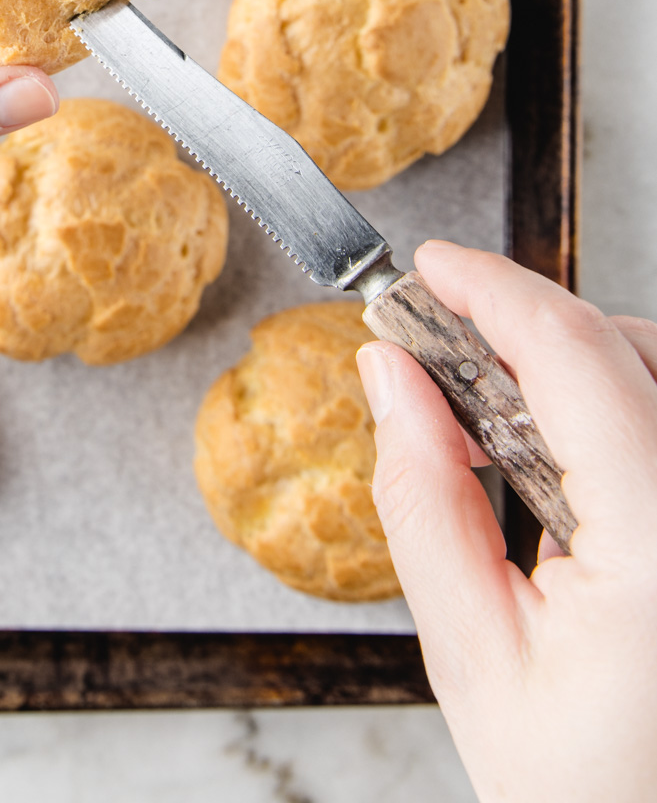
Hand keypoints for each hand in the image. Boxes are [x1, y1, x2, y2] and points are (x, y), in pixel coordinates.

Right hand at [356, 241, 656, 802]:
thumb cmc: (588, 796)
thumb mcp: (475, 657)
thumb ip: (422, 499)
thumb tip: (389, 373)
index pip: (575, 357)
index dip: (492, 289)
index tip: (428, 266)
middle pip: (627, 349)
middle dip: (525, 327)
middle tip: (434, 350)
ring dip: (575, 366)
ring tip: (493, 425)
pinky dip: (613, 407)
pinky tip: (559, 460)